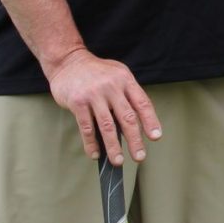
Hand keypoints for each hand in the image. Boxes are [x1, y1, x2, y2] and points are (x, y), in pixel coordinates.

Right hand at [46, 48, 161, 163]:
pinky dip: (91, 143)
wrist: (68, 61)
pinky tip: (95, 154)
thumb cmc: (96, 72)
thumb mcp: (117, 75)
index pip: (142, 103)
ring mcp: (94, 95)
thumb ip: (127, 95)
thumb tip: (137, 124)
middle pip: (127, 117)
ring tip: (118, 161)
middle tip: (139, 156)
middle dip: (134, 140)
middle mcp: (112, 87)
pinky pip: (87, 127)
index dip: (151, 121)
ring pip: (107, 125)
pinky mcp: (78, 102)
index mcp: (125, 80)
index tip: (155, 137)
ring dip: (113, 146)